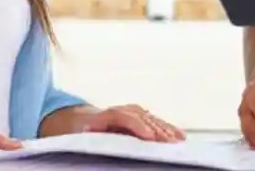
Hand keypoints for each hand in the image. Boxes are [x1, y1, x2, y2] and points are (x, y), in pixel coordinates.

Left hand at [61, 104, 184, 141]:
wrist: (75, 119)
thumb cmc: (76, 132)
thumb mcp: (78, 136)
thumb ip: (91, 138)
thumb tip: (96, 142)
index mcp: (103, 115)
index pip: (123, 117)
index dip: (138, 126)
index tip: (149, 137)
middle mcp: (120, 111)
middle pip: (142, 118)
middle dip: (158, 130)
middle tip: (171, 143)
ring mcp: (130, 112)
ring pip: (151, 119)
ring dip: (165, 129)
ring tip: (178, 141)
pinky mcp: (137, 117)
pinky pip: (154, 121)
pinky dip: (167, 128)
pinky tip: (179, 136)